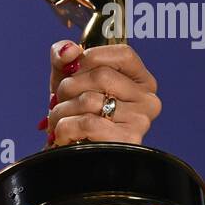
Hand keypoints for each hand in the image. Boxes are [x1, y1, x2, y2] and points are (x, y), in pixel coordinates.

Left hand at [36, 40, 160, 146]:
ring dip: (61, 110)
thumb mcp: (67, 79)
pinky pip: (87, 123)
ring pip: (90, 100)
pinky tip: (63, 135)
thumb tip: (69, 50)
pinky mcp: (126, 141)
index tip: (72, 70)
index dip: (92, 57)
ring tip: (57, 121)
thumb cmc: (73, 113)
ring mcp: (141, 121)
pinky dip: (65, 127)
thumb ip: (63, 57)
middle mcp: (147, 100)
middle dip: (68, 87)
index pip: (124, 54)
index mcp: (140, 81)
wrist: (68, 154)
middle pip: (102, 76)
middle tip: (59, 101)